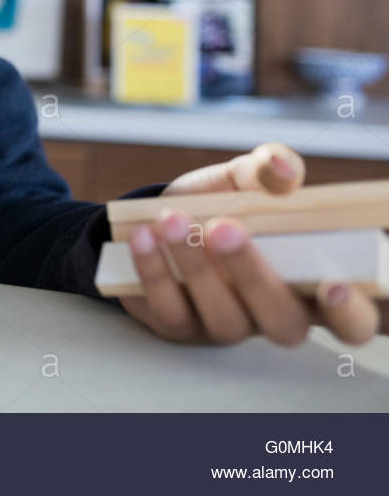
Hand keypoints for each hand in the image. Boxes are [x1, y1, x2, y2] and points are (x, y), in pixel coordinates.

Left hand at [118, 143, 383, 346]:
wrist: (157, 216)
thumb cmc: (220, 204)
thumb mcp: (243, 180)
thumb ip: (268, 169)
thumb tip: (281, 168)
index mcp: (311, 285)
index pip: (353, 320)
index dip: (352, 314)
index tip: (336, 284)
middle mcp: (274, 315)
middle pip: (285, 324)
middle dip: (256, 278)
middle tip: (226, 228)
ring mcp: (225, 327)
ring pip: (224, 318)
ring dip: (196, 267)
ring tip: (172, 219)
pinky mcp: (177, 327)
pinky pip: (168, 309)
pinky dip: (153, 270)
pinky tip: (143, 235)